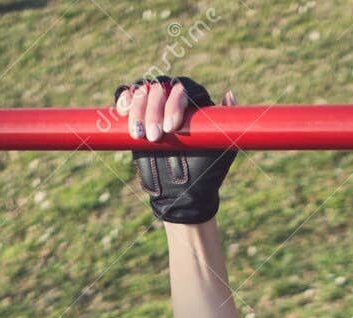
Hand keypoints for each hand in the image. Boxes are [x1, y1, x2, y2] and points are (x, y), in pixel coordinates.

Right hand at [113, 75, 238, 224]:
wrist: (181, 193)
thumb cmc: (203, 174)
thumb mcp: (221, 152)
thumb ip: (225, 126)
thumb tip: (229, 95)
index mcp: (193, 104)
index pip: (182, 90)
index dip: (174, 105)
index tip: (171, 129)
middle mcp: (172, 101)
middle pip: (159, 88)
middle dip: (153, 111)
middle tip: (155, 138)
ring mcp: (153, 107)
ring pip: (142, 91)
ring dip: (137, 109)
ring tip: (138, 135)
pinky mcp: (136, 117)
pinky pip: (127, 97)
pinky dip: (124, 99)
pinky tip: (123, 110)